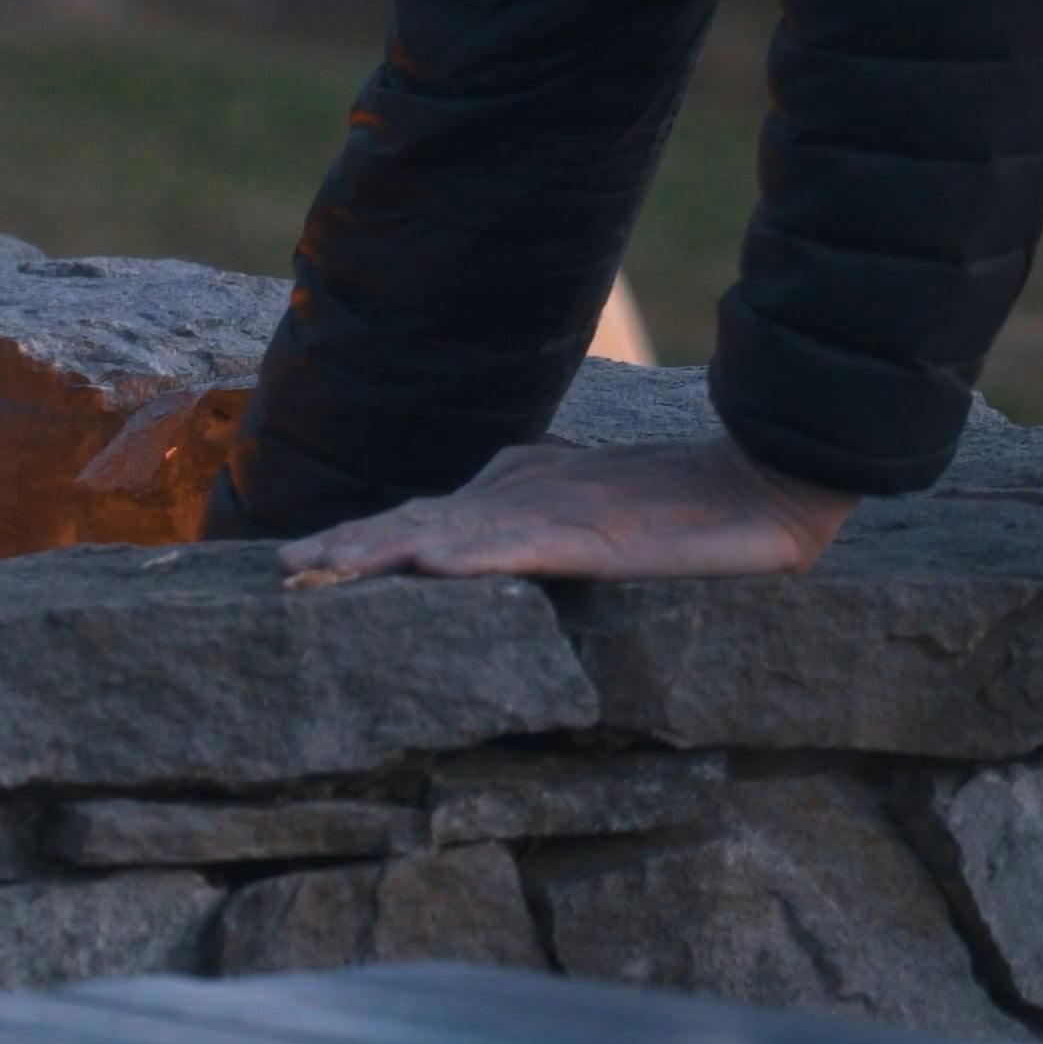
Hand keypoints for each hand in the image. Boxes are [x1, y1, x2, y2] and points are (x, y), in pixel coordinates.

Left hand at [279, 439, 857, 585]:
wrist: (759, 472)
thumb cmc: (675, 494)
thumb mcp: (582, 505)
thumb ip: (526, 517)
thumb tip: (467, 542)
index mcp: (509, 489)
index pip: (416, 518)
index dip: (356, 538)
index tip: (296, 562)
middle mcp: (516, 494)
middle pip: (413, 522)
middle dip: (346, 547)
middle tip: (283, 571)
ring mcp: (552, 513)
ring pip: (449, 533)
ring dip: (382, 551)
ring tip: (323, 568)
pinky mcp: (595, 536)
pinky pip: (523, 547)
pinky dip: (473, 556)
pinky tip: (431, 566)